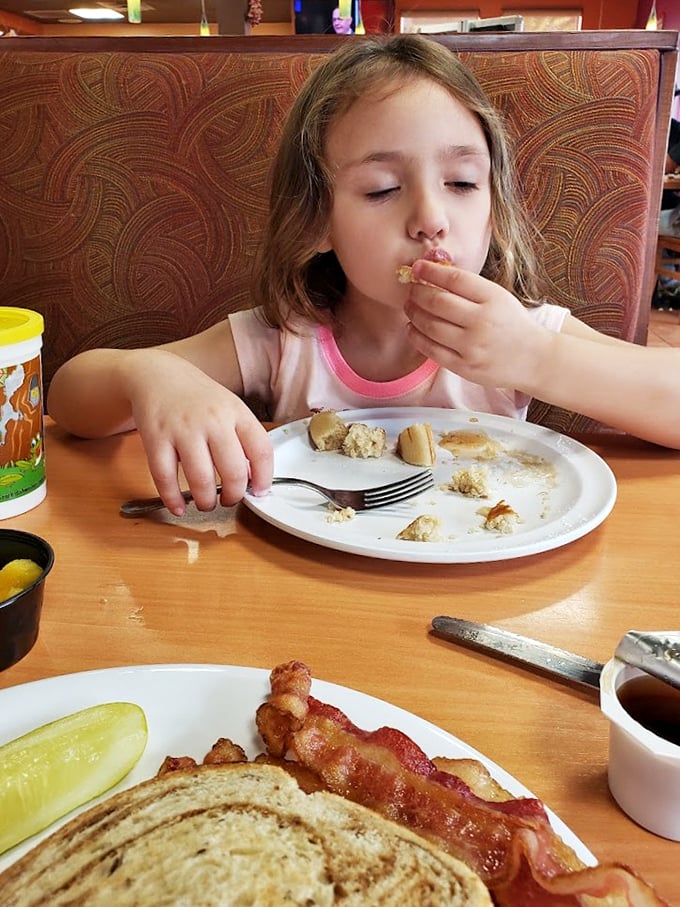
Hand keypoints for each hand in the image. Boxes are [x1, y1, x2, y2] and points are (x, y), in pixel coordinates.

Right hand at [124, 350, 272, 514]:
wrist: (158, 375)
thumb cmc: (199, 398)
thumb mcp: (230, 409)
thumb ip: (243, 439)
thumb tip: (253, 478)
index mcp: (237, 413)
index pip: (262, 451)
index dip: (264, 479)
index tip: (259, 492)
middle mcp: (213, 421)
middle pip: (234, 471)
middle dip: (234, 496)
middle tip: (229, 500)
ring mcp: (183, 430)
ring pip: (201, 479)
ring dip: (206, 501)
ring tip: (206, 503)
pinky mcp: (156, 438)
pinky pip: (165, 477)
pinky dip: (173, 499)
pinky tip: (178, 506)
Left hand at [403, 260, 551, 392]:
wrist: (534, 359)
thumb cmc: (512, 324)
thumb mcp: (498, 297)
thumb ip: (470, 287)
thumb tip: (433, 273)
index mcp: (493, 298)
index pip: (454, 279)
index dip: (430, 271)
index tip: (418, 268)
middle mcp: (482, 321)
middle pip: (437, 302)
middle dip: (417, 292)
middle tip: (411, 289)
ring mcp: (472, 346)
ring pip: (430, 325)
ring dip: (413, 313)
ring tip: (410, 306)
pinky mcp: (465, 367)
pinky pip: (432, 350)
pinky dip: (417, 337)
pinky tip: (412, 328)